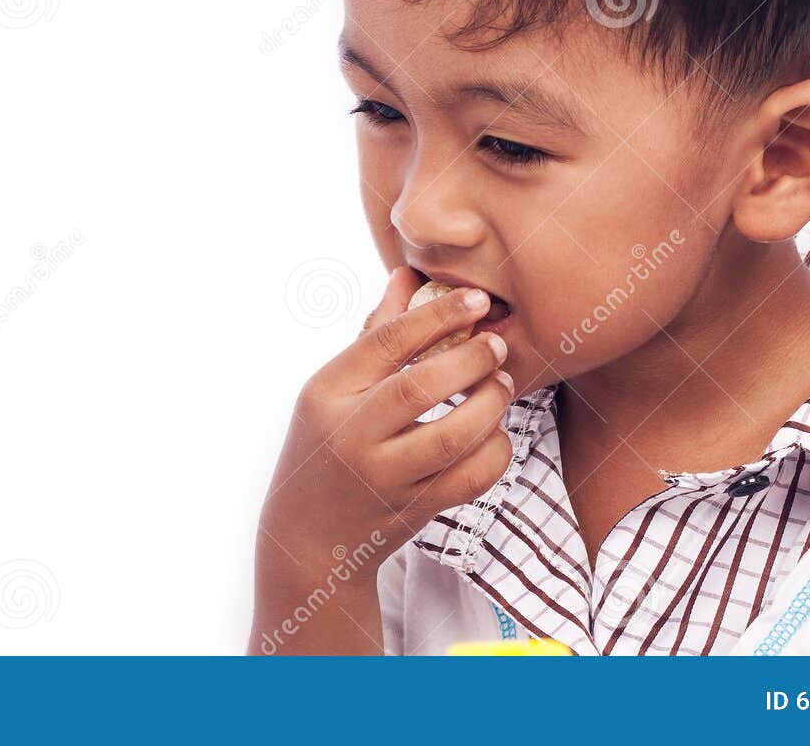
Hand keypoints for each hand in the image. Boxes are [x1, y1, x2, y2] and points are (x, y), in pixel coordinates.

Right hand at [249, 266, 515, 652]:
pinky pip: (470, 479)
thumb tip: (409, 274)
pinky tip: (496, 433)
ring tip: (501, 385)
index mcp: (328, 392)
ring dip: (490, 404)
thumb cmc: (327, 442)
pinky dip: (496, 451)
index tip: (476, 299)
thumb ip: (377, 334)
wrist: (308, 535)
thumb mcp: (335, 388)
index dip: (439, 314)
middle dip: (471, 358)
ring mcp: (382, 477)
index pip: (387, 340)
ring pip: (452, 437)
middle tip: (497, 344)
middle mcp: (351, 434)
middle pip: (421, 387)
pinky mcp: (413, 510)